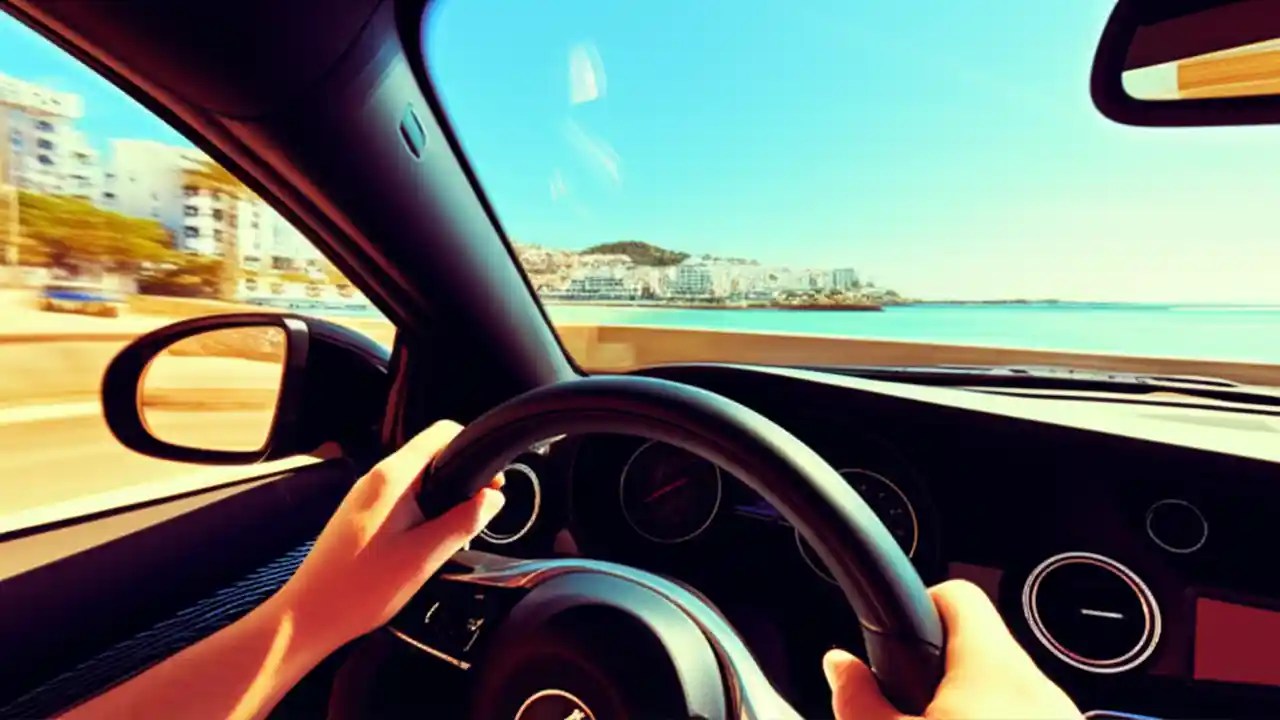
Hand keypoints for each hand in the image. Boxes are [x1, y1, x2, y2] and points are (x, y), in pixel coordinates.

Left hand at [279, 420, 504, 650]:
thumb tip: (495, 497)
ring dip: (442, 498)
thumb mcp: (425, 556)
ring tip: (454, 534)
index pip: (442, 434)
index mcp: (392, 477)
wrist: (309, 615)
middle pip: (431, 455)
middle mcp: (376, 477)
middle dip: (461, 479)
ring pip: (417, 479)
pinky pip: (401, 498)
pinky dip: (422, 511)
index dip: (474, 450)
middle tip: (478, 515)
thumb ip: (464, 522)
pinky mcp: (360, 513)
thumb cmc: (363, 588)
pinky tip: (425, 544)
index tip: (491, 484)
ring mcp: (365, 495)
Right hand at [824, 580, 1081, 719]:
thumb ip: (860, 701)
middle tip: (910, 712)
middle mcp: (1041, 689)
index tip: (896, 637)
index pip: (956, 594)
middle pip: (979, 650)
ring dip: (974, 709)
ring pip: (1007, 695)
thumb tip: (840, 667)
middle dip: (942, 677)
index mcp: (994, 671)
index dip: (917, 606)